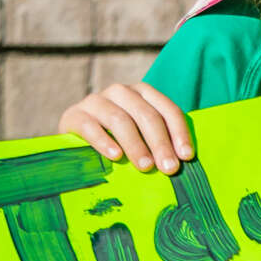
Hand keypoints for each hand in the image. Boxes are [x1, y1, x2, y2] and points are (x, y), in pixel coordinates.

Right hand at [61, 82, 193, 173]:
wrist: (76, 137)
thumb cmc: (118, 139)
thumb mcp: (141, 134)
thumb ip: (158, 140)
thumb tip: (183, 160)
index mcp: (143, 92)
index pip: (167, 110)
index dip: (179, 133)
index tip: (186, 157)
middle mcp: (121, 91)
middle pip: (146, 115)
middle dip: (160, 143)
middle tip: (169, 168)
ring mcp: (96, 101)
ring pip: (120, 120)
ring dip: (136, 145)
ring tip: (146, 167)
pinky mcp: (74, 114)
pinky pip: (90, 126)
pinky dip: (104, 141)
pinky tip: (115, 156)